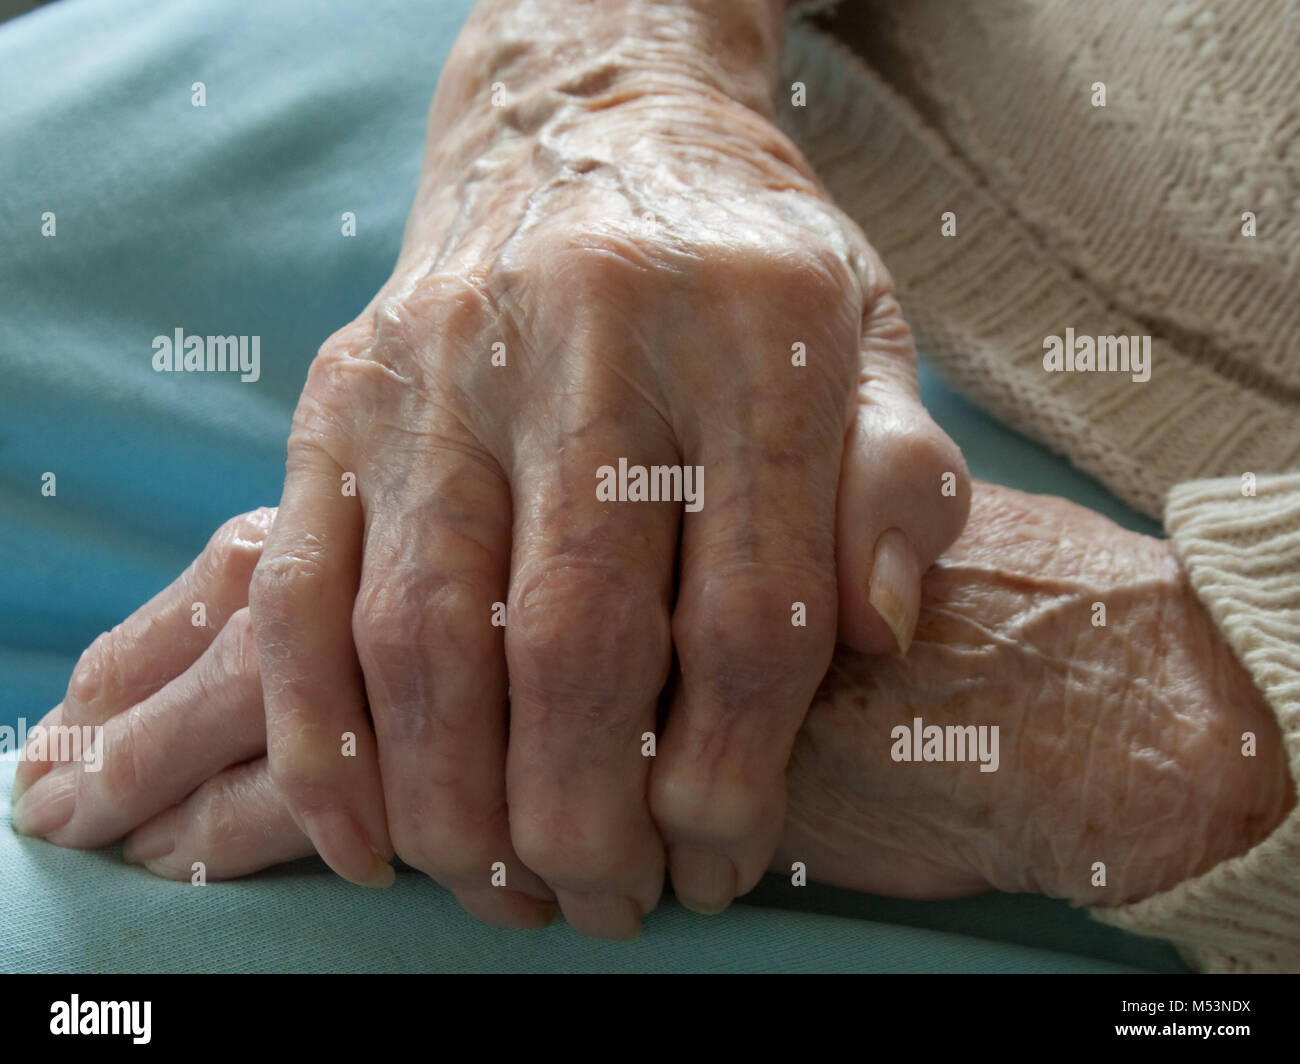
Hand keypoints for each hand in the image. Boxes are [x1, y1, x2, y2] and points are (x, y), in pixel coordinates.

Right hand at [246, 0, 967, 935]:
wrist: (590, 129)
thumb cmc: (748, 272)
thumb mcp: (870, 349)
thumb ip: (897, 491)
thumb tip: (875, 641)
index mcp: (753, 337)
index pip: (752, 614)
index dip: (734, 780)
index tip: (718, 862)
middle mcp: (586, 346)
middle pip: (576, 642)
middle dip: (587, 823)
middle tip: (608, 904)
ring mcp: (440, 372)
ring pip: (423, 637)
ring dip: (456, 809)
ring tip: (505, 891)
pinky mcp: (338, 400)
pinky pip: (297, 594)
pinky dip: (320, 742)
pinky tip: (367, 840)